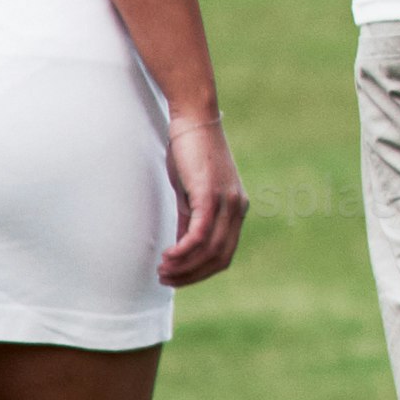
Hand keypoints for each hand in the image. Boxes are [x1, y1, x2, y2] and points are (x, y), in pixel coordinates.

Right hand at [157, 105, 247, 286]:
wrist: (193, 120)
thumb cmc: (190, 154)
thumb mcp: (191, 194)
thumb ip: (190, 221)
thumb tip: (182, 249)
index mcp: (237, 210)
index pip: (224, 254)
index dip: (201, 272)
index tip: (177, 278)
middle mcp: (238, 208)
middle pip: (219, 258)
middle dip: (191, 275)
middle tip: (165, 279)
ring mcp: (227, 202)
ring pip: (209, 250)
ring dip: (184, 266)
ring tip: (162, 270)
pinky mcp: (211, 195)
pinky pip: (200, 234)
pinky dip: (184, 251)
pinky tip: (167, 256)